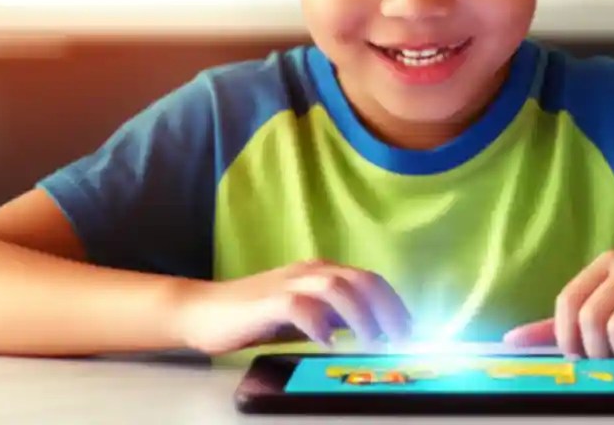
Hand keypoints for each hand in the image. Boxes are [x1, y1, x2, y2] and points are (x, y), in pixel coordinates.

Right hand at [172, 259, 411, 355]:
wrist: (202, 311)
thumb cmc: (255, 316)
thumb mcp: (304, 314)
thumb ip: (334, 315)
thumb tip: (371, 327)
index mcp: (321, 272)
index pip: (369, 279)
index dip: (394, 302)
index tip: (411, 328)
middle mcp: (309, 271)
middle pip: (360, 279)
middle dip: (387, 308)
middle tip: (402, 338)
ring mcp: (288, 283)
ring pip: (336, 288)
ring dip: (360, 315)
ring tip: (373, 341)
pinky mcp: (267, 302)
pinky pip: (299, 306)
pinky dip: (319, 322)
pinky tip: (328, 341)